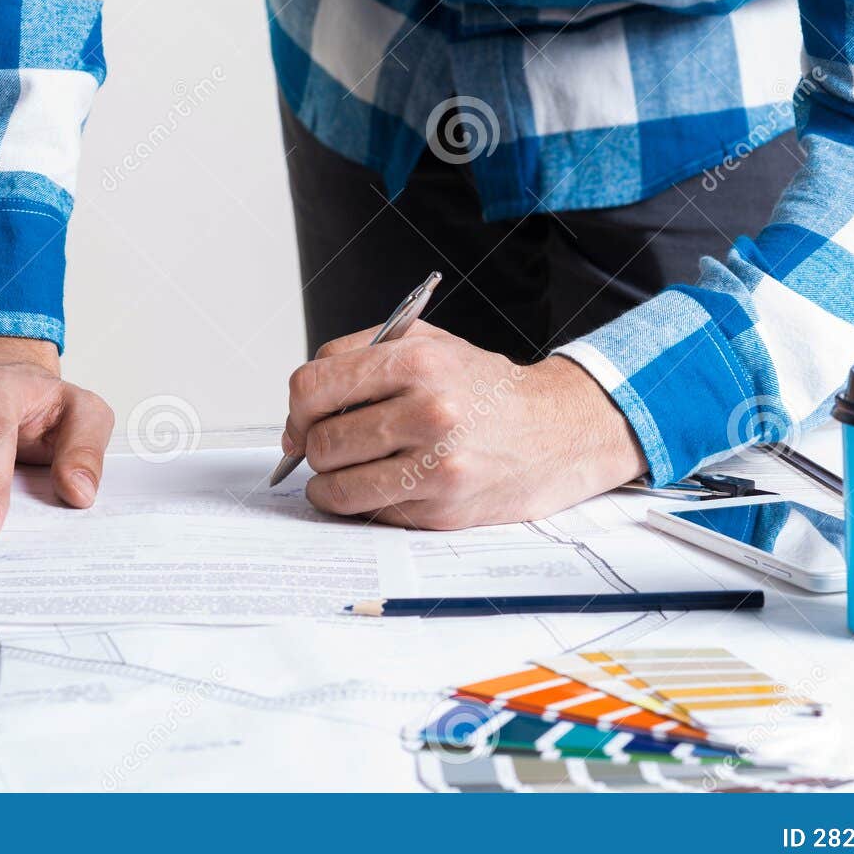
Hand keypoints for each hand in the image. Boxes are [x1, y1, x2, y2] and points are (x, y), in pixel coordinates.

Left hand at [283, 322, 646, 529]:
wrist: (555, 430)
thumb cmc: (482, 388)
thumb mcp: (428, 342)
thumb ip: (358, 359)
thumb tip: (299, 416)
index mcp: (418, 360)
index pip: (313, 386)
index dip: (298, 407)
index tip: (304, 418)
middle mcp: (429, 410)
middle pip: (320, 439)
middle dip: (315, 445)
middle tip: (333, 445)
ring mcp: (436, 464)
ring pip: (335, 483)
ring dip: (329, 481)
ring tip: (348, 469)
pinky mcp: (442, 506)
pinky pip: (367, 511)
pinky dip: (356, 504)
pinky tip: (376, 487)